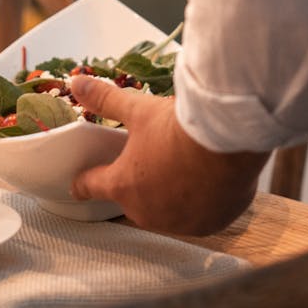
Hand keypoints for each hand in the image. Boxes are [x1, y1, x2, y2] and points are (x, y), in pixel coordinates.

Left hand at [70, 76, 270, 235]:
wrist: (231, 140)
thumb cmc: (180, 127)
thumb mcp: (139, 110)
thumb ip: (106, 100)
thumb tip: (77, 84)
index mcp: (123, 185)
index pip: (92, 187)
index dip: (84, 184)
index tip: (78, 186)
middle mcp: (148, 211)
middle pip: (133, 201)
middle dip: (139, 186)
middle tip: (150, 165)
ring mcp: (181, 222)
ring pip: (167, 212)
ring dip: (170, 198)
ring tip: (182, 173)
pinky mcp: (210, 223)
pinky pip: (200, 217)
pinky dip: (201, 204)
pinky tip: (208, 184)